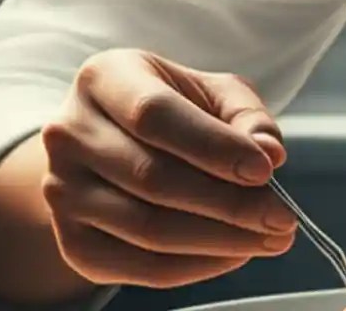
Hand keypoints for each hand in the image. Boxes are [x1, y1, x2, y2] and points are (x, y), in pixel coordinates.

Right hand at [39, 49, 296, 287]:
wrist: (114, 147)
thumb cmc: (177, 112)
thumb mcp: (215, 93)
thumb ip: (248, 117)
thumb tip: (270, 153)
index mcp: (104, 77)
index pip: (154, 115)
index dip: (213, 146)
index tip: (265, 170)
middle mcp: (69, 133)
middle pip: (152, 178)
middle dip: (230, 204)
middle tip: (283, 217)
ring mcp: (61, 191)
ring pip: (147, 228)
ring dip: (220, 241)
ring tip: (270, 238)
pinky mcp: (73, 242)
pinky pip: (139, 267)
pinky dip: (196, 267)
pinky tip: (235, 254)